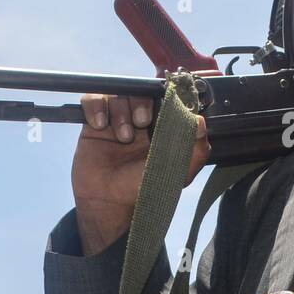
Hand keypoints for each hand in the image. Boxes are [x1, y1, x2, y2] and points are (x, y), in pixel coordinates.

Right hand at [71, 94, 210, 255]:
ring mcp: (116, 120)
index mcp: (162, 126)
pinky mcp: (93, 124)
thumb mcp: (178, 172)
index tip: (164, 105)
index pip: (164, 98)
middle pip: (139, 90)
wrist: (111, 203)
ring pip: (118, 94)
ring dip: (120, 111)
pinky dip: (96, 106)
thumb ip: (195, 149)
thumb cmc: (146, 188)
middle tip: (142, 122)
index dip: (164, 97)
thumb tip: (201, 122)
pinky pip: (93, 99)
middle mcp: (139, 120)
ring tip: (123, 137)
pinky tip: (99, 126)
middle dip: (141, 102)